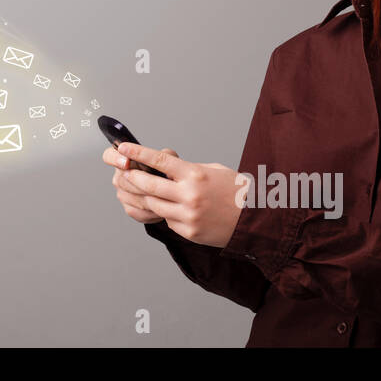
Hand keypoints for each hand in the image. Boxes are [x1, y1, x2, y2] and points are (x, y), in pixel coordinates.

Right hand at [103, 144, 178, 223]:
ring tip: (164, 195)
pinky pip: (138, 211)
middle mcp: (119, 177)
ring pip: (131, 197)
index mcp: (123, 159)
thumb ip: (165, 154)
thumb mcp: (169, 158)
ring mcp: (122, 194)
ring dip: (147, 196)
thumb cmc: (167, 171)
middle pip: (121, 180)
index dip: (115, 159)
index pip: (109, 156)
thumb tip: (163, 156)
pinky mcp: (130, 209)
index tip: (126, 162)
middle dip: (139, 181)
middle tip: (155, 182)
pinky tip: (162, 205)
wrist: (172, 192)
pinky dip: (151, 209)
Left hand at [107, 142, 245, 247]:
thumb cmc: (237, 191)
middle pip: (148, 185)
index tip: (123, 147)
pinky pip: (168, 221)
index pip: (158, 160)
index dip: (137, 153)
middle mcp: (189, 195)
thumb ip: (189, 170)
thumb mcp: (214, 170)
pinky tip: (173, 209)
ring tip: (147, 192)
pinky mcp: (190, 232)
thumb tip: (166, 167)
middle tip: (127, 172)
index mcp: (194, 174)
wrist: (257, 219)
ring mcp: (188, 216)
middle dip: (134, 178)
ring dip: (147, 197)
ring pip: (154, 205)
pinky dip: (166, 214)